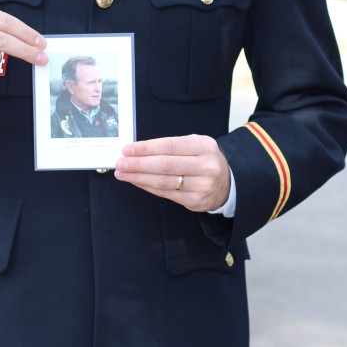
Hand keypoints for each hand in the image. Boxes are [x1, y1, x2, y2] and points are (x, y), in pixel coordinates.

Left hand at [114, 134, 230, 212]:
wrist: (226, 183)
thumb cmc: (204, 159)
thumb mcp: (195, 144)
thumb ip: (171, 146)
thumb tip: (138, 151)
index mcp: (204, 146)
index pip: (169, 146)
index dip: (146, 148)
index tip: (127, 149)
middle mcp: (205, 166)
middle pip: (164, 165)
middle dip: (138, 164)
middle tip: (120, 163)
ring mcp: (201, 186)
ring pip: (163, 182)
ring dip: (138, 178)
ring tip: (122, 173)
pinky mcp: (195, 201)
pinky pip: (165, 194)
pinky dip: (147, 187)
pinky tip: (136, 182)